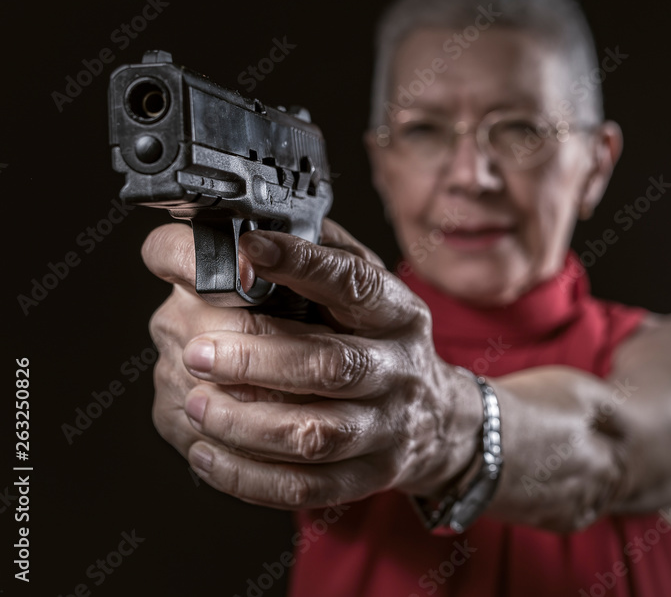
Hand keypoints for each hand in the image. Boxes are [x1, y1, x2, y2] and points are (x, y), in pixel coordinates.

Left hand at [143, 219, 481, 509]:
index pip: (354, 283)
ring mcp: (386, 429)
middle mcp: (398, 369)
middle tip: (195, 351)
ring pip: (315, 435)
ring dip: (246, 423)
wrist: (436, 419)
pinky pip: (306, 488)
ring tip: (195, 404)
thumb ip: (322, 255)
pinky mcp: (367, 477)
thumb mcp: (371, 288)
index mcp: (396, 312)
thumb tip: (246, 221)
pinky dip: (249, 477)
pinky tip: (207, 454)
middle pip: (332, 367)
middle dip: (257, 360)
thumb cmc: (380, 341)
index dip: (303, 265)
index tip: (248, 248)